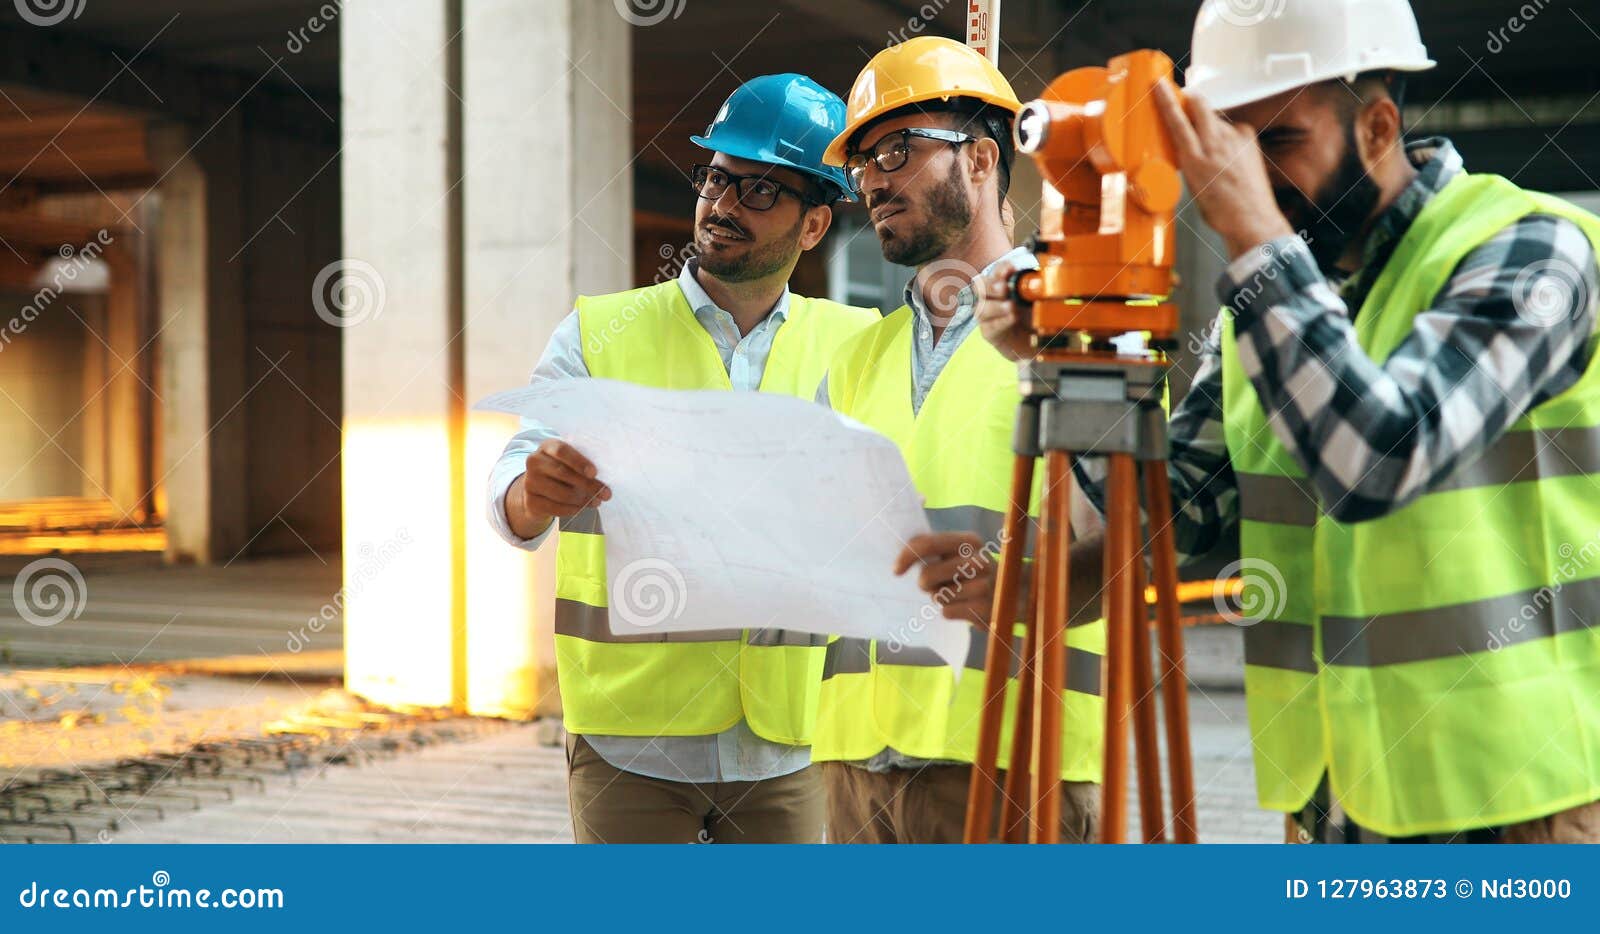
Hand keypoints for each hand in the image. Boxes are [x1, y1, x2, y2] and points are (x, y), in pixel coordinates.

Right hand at [505, 439, 610, 538]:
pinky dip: (573, 509)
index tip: (594, 473)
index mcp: (547, 446)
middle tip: (607, 494)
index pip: (561, 451)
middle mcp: (534, 461)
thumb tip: (604, 478)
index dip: (579, 462)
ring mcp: (530, 482)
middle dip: (589, 485)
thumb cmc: (561, 471)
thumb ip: (582, 464)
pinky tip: (582, 507)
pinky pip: (557, 508)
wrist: (537, 489)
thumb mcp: (569, 461)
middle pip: (564, 473)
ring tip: (596, 501)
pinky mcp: (531, 501)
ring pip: (562, 494)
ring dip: (583, 500)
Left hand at [894, 532, 996, 625]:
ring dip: (940, 598)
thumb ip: (932, 547)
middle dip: (925, 584)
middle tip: (934, 585)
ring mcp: (984, 585)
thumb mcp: (958, 554)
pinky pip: (947, 612)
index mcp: (969, 541)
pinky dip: (950, 611)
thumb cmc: (972, 573)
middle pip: (927, 575)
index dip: (906, 557)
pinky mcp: (983, 609)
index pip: (927, 544)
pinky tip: (965, 607)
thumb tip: (902, 548)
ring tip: (957, 594)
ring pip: (937, 596)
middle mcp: (979, 560)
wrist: (1012, 597)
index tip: (895, 571)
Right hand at [973, 256, 1032, 361]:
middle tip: (1004, 288)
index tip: (1011, 269)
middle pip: (980, 286)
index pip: (996, 272)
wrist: (1034, 340)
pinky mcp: (989, 332)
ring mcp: (987, 316)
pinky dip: (1001, 321)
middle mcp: (991, 298)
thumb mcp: (1038, 299)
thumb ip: (1036, 289)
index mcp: (1002, 285)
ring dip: (996, 306)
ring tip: (1011, 306)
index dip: (1001, 269)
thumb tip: (1041, 281)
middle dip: (991, 285)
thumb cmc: (1032, 316)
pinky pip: (989, 326)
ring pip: (982, 308)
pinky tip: (1012, 318)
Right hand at [1153, 80, 1294, 259]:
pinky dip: (1227, 136)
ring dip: (1209, 126)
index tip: (1159, 84)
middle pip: (1200, 104)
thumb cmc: (1220, 211)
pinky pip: (1233, 129)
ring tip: (1213, 151)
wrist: (1251, 218)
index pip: (1177, 119)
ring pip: (1216, 119)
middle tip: (1185, 104)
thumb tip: (1188, 146)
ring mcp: (1235, 139)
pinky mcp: (1249, 139)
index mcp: (1194, 158)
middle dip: (1191, 100)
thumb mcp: (1193, 185)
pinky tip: (1229, 154)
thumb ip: (1190, 159)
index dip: (1166, 99)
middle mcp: (1215, 143)